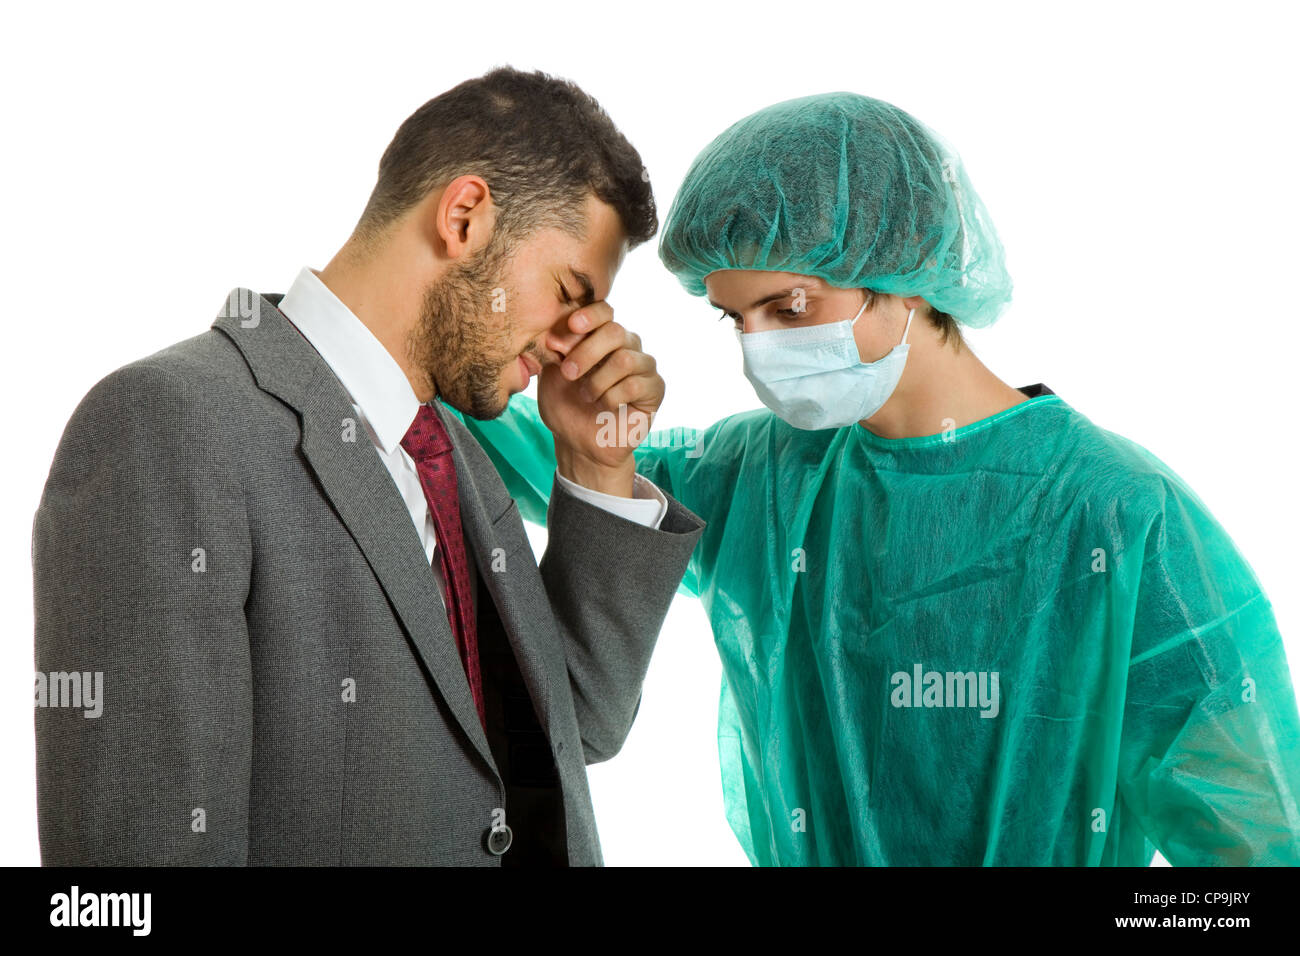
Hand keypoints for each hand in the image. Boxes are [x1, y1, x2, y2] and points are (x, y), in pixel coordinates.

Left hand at [538, 301, 662, 495]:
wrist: (578, 443)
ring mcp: (643, 366)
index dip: (590, 315)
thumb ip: (558, 350)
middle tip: (568, 373)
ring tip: (587, 396)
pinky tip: (605, 407)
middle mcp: (627, 346)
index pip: (604, 311)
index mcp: (601, 336)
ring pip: (624, 359)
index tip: (571, 325)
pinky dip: (612, 398)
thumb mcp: (552, 374)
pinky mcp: (654, 389)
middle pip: (615, 332)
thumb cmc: (565, 405)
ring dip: (598, 381)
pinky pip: (635, 384)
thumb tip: (560, 333)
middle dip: (587, 352)